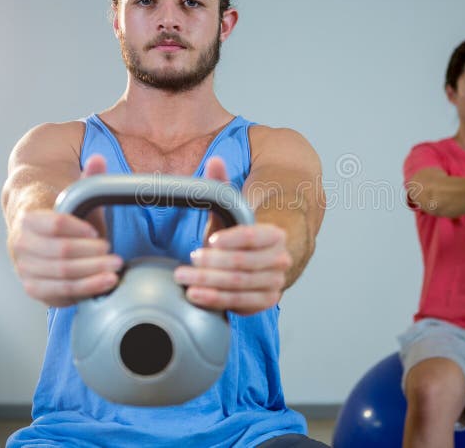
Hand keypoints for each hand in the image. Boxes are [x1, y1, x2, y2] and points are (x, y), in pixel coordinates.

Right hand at [8, 154, 122, 306]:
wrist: (35, 229)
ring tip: (115, 268)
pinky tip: (106, 283)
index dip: (77, 229)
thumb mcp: (73, 195)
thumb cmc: (60, 212)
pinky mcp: (35, 288)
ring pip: (61, 274)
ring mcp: (25, 269)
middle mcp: (21, 244)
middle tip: (114, 253)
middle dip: (91, 254)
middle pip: (60, 252)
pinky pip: (61, 292)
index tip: (97, 231)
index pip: (53, 224)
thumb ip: (87, 178)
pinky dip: (86, 289)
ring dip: (92, 273)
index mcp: (27, 216)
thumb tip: (98, 159)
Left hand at [174, 157, 290, 314]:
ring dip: (208, 282)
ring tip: (184, 277)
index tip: (208, 241)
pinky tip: (196, 294)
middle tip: (189, 259)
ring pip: (239, 284)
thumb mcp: (230, 211)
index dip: (230, 240)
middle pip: (243, 263)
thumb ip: (221, 186)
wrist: (258, 261)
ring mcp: (274, 283)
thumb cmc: (239, 235)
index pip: (253, 236)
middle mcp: (280, 260)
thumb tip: (214, 161)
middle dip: (213, 263)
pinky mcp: (264, 302)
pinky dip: (215, 300)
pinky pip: (239, 303)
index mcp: (275, 234)